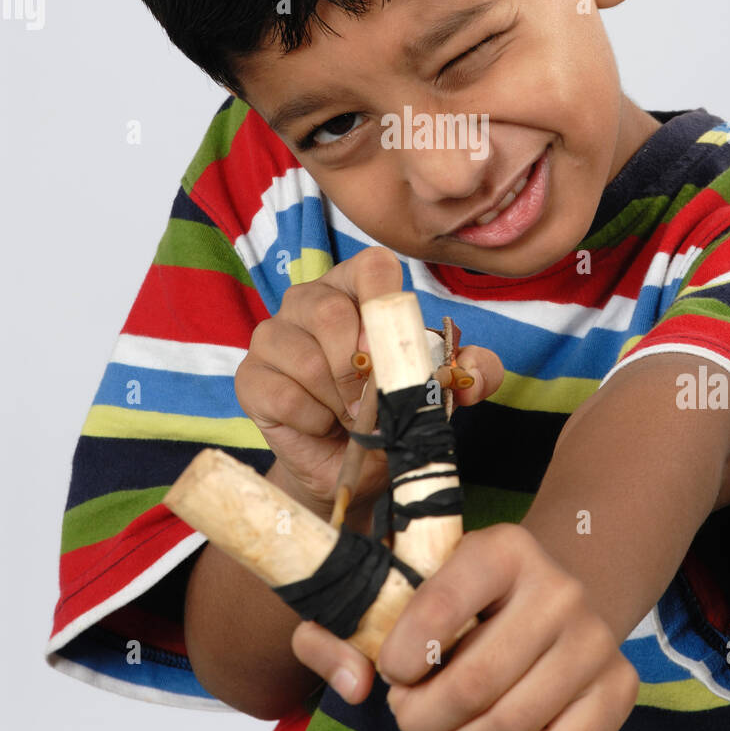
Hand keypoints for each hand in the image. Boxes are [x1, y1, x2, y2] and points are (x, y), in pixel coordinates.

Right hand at [234, 245, 502, 521]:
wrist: (350, 465)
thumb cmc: (393, 412)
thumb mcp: (438, 391)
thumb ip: (469, 375)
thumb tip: (478, 372)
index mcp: (357, 288)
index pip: (372, 265)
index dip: (386, 302)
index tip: (394, 348)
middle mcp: (309, 300)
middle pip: (331, 312)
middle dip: (360, 371)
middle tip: (373, 402)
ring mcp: (273, 336)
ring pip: (309, 361)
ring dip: (340, 403)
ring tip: (349, 416)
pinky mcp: (250, 377)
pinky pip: (284, 395)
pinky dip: (314, 421)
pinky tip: (321, 425)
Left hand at [292, 522, 638, 730]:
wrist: (562, 583)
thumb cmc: (474, 592)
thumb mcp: (424, 576)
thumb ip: (362, 620)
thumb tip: (354, 681)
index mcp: (502, 548)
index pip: (439, 608)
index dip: (401, 657)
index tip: (392, 673)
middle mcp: (558, 587)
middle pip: (475, 683)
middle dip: (424, 717)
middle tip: (409, 717)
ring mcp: (595, 636)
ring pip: (514, 722)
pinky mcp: (619, 682)